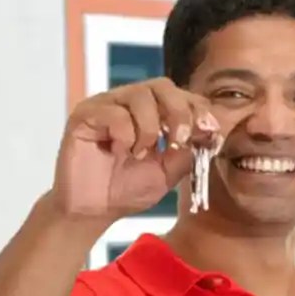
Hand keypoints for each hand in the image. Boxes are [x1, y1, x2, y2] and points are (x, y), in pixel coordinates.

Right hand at [49, 77, 219, 220]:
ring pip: (139, 95)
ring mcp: (107, 105)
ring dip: (149, 129)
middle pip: (162, 85)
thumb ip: (187, 151)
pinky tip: (118, 152)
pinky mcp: (85, 114)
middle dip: (178, 112)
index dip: (198, 109)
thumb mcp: (168, 172)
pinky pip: (114, 112)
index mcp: (152, 112)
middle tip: (178, 141)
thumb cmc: (127, 189)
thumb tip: (209, 132)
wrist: (92, 210)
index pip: (181, 95)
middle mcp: (129, 103)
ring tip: (140, 154)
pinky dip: (124, 135)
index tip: (208, 132)